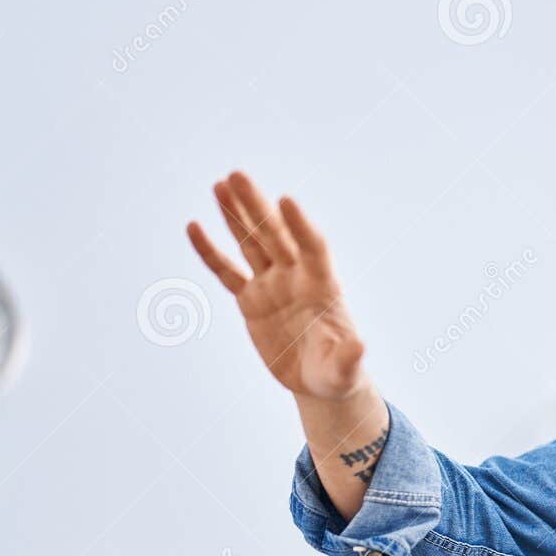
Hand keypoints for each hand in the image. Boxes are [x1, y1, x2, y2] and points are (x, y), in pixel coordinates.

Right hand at [187, 172, 367, 400]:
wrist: (319, 380)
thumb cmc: (338, 374)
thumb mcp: (344, 371)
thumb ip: (349, 356)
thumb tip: (361, 346)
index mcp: (323, 286)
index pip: (312, 247)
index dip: (300, 225)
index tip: (285, 199)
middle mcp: (296, 278)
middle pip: (275, 235)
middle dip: (257, 206)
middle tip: (237, 175)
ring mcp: (272, 285)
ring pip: (251, 244)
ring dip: (236, 215)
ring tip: (220, 185)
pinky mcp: (251, 300)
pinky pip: (227, 272)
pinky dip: (211, 252)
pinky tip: (194, 227)